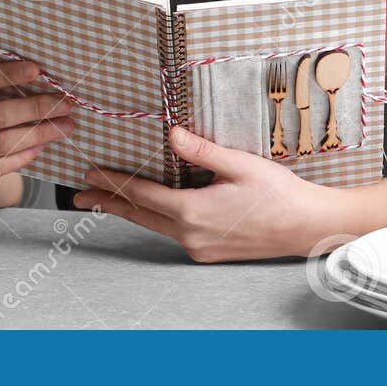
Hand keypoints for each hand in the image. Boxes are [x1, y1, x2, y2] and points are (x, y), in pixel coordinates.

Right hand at [0, 61, 73, 204]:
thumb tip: (45, 82)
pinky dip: (22, 156)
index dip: (9, 74)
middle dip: (35, 108)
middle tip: (64, 106)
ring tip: (63, 128)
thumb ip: (0, 95)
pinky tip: (40, 148)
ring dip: (38, 134)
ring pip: (2, 142)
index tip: (37, 69)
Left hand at [74, 126, 343, 260]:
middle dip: (108, 202)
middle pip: (139, 215)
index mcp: (192, 212)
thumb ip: (201, 150)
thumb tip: (171, 134)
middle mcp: (190, 235)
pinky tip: (150, 210)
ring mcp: (198, 247)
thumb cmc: (278, 194)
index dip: (113, 183)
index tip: (91, 174)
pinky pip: (171, 233)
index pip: (141, 195)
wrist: (306, 227)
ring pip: (153, 226)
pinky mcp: (209, 251)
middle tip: (79, 193)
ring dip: (128, 212)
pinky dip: (153, 219)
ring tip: (105, 202)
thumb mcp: (239, 164)